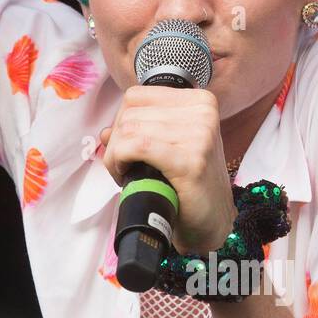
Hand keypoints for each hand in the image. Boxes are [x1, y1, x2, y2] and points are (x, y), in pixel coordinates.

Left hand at [98, 85, 236, 256]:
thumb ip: (142, 132)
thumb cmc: (190, 186)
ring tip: (126, 174)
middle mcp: (202, 113)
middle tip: (123, 167)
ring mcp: (200, 135)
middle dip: (116, 142)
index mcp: (200, 102)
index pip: (137, 96)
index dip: (121, 123)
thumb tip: (106, 132)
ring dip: (115, 156)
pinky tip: (125, 176)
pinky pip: (137, 147)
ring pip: (128, 130)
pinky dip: (120, 161)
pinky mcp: (190, 160)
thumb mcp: (171, 147)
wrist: (211, 221)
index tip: (125, 147)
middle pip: (130, 114)